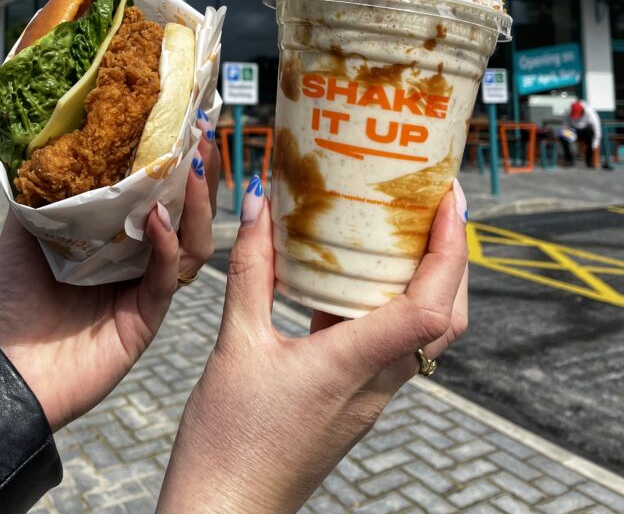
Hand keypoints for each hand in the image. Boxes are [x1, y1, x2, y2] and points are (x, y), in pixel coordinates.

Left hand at [0, 120, 219, 431]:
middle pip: (188, 212)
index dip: (175, 160)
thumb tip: (52, 135)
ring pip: (191, 242)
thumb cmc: (11, 300)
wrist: (1, 366)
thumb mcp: (23, 230)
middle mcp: (138, 259)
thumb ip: (43, 189)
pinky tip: (161, 218)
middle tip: (205, 135)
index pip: (159, 192)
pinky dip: (167, 246)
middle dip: (202, 175)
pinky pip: (167, 277)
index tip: (187, 121)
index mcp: (116, 236)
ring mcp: (146, 289)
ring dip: (197, 204)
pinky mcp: (145, 319)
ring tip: (194, 168)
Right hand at [157, 180, 467, 513]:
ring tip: (411, 226)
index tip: (448, 200)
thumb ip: (250, 270)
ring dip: (433, 278)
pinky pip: (393, 343)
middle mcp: (376, 382)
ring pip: (426, 333)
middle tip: (441, 201)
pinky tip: (361, 273)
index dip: (449, 249)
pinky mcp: (356, 398)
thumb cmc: (228, 442)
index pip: (429, 308)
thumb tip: (257, 206)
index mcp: (352, 366)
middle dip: (454, 256)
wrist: (227, 513)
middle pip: (446, 319)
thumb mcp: (234, 342)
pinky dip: (394, 300)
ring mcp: (371, 394)